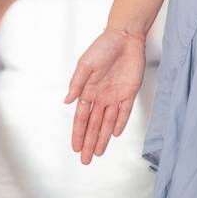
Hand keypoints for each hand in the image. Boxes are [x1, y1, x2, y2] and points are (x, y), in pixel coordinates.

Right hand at [64, 28, 146, 164]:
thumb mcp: (85, 64)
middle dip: (89, 143)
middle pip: (94, 125)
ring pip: (108, 123)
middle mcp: (101, 97)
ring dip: (103, 138)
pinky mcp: (130, 92)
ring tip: (98, 153)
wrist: (125, 37)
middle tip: (85, 160)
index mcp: (88, 91)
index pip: (82, 118)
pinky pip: (124, 112)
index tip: (75, 148)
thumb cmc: (102, 47)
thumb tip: (67, 102)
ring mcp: (116, 96)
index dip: (78, 134)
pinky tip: (114, 134)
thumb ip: (76, 84)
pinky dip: (120, 123)